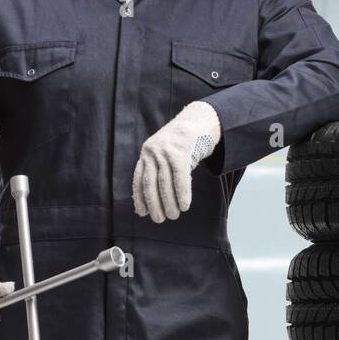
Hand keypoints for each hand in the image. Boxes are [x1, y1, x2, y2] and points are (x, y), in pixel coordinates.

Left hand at [132, 100, 220, 222]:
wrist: (199, 120)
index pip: (139, 179)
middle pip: (150, 183)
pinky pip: (180, 177)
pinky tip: (185, 205)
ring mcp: (167, 150)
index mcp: (147, 152)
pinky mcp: (182, 151)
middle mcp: (153, 151)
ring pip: (165, 183)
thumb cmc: (183, 144)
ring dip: (169, 203)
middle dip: (154, 204)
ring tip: (174, 215)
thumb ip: (157, 172)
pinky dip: (182, 194)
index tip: (142, 213)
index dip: (140, 198)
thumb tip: (146, 203)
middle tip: (159, 219)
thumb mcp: (165, 154)